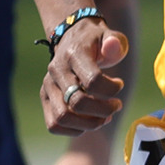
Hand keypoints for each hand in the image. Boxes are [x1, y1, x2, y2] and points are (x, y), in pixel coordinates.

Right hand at [41, 18, 126, 136]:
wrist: (73, 38)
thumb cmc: (96, 41)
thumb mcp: (110, 36)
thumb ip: (115, 42)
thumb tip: (112, 47)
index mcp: (74, 54)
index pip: (92, 80)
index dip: (111, 89)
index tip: (120, 84)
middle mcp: (57, 70)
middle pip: (77, 103)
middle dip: (103, 110)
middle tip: (116, 105)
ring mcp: (48, 86)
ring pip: (63, 118)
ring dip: (89, 123)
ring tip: (105, 117)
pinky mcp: (45, 98)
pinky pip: (54, 125)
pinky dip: (74, 129)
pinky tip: (90, 120)